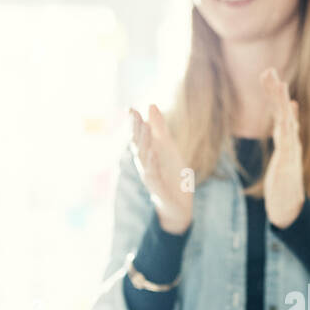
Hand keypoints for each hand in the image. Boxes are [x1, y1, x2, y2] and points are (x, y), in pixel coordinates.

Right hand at [129, 104, 191, 234]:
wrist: (179, 205)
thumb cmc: (171, 174)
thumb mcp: (168, 148)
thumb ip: (159, 128)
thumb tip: (150, 104)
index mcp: (146, 155)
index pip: (137, 138)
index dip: (134, 124)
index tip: (130, 109)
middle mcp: (145, 166)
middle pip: (138, 146)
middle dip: (136, 130)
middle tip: (134, 114)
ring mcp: (151, 178)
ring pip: (144, 159)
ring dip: (144, 143)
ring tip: (145, 127)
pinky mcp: (159, 190)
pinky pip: (154, 176)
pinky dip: (153, 164)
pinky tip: (154, 153)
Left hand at [260, 68, 304, 228]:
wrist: (289, 207)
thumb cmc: (284, 184)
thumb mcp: (281, 158)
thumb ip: (284, 140)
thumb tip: (286, 125)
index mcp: (286, 140)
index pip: (280, 112)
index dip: (275, 94)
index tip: (269, 75)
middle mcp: (290, 141)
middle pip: (283, 111)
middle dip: (276, 91)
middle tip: (268, 71)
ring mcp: (290, 149)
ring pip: (286, 120)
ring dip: (281, 101)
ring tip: (277, 83)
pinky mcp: (289, 159)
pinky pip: (288, 137)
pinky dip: (288, 122)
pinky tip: (287, 109)